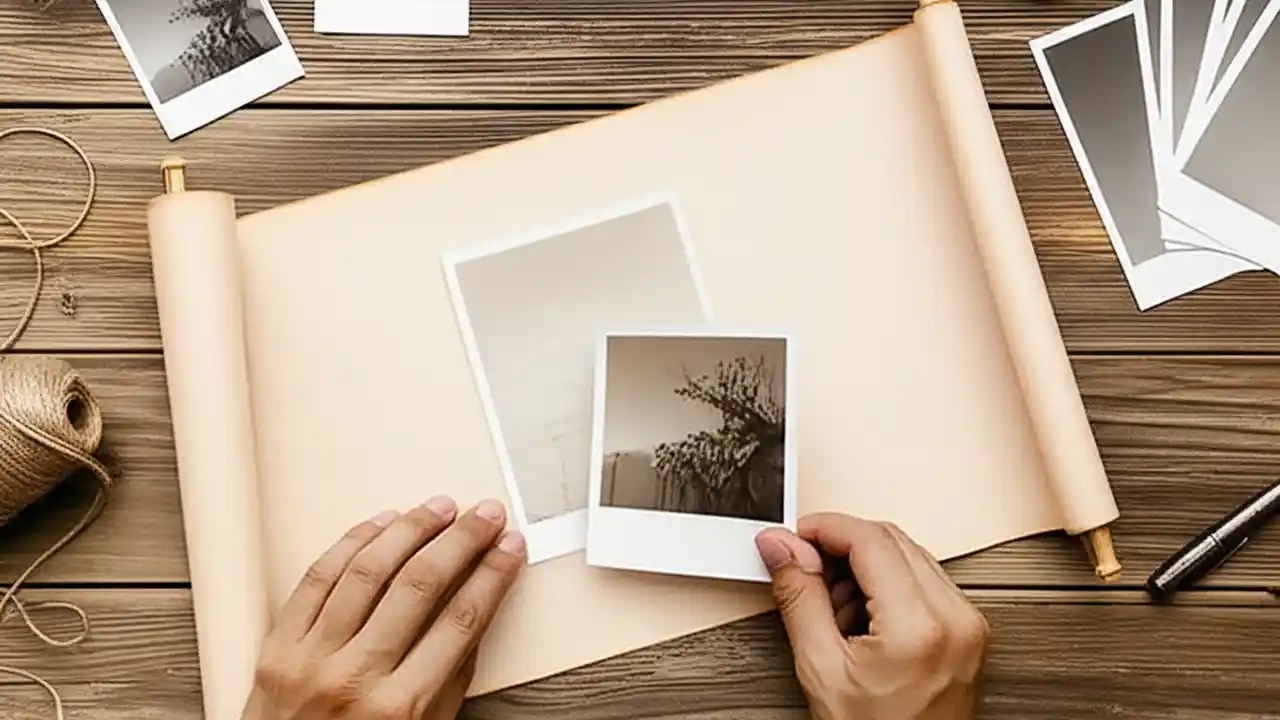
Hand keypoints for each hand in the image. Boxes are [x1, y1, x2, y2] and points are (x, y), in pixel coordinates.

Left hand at [242, 497, 525, 719]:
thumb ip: (450, 680)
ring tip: (438, 509)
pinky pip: (316, 579)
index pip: (461, 621)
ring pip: (366, 571)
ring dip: (410, 530)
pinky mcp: (277, 647)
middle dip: (461, 540)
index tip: (510, 549)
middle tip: (485, 515)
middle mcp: (355, 678)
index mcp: (400, 708)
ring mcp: (311, 659)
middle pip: (420, 585)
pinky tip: (380, 525)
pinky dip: (351, 543)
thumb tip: (477, 614)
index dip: (492, 576)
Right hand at [755, 514, 988, 719]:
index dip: (824, 528)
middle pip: (891, 540)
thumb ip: (799, 597)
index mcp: (919, 627)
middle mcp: (954, 619)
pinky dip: (887, 586)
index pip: (870, 539)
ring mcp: (967, 625)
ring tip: (833, 608)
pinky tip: (860, 617)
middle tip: (805, 570)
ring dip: (863, 566)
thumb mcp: (821, 670)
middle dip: (841, 546)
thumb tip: (781, 549)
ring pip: (908, 555)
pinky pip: (925, 581)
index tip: (795, 537)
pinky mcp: (968, 631)